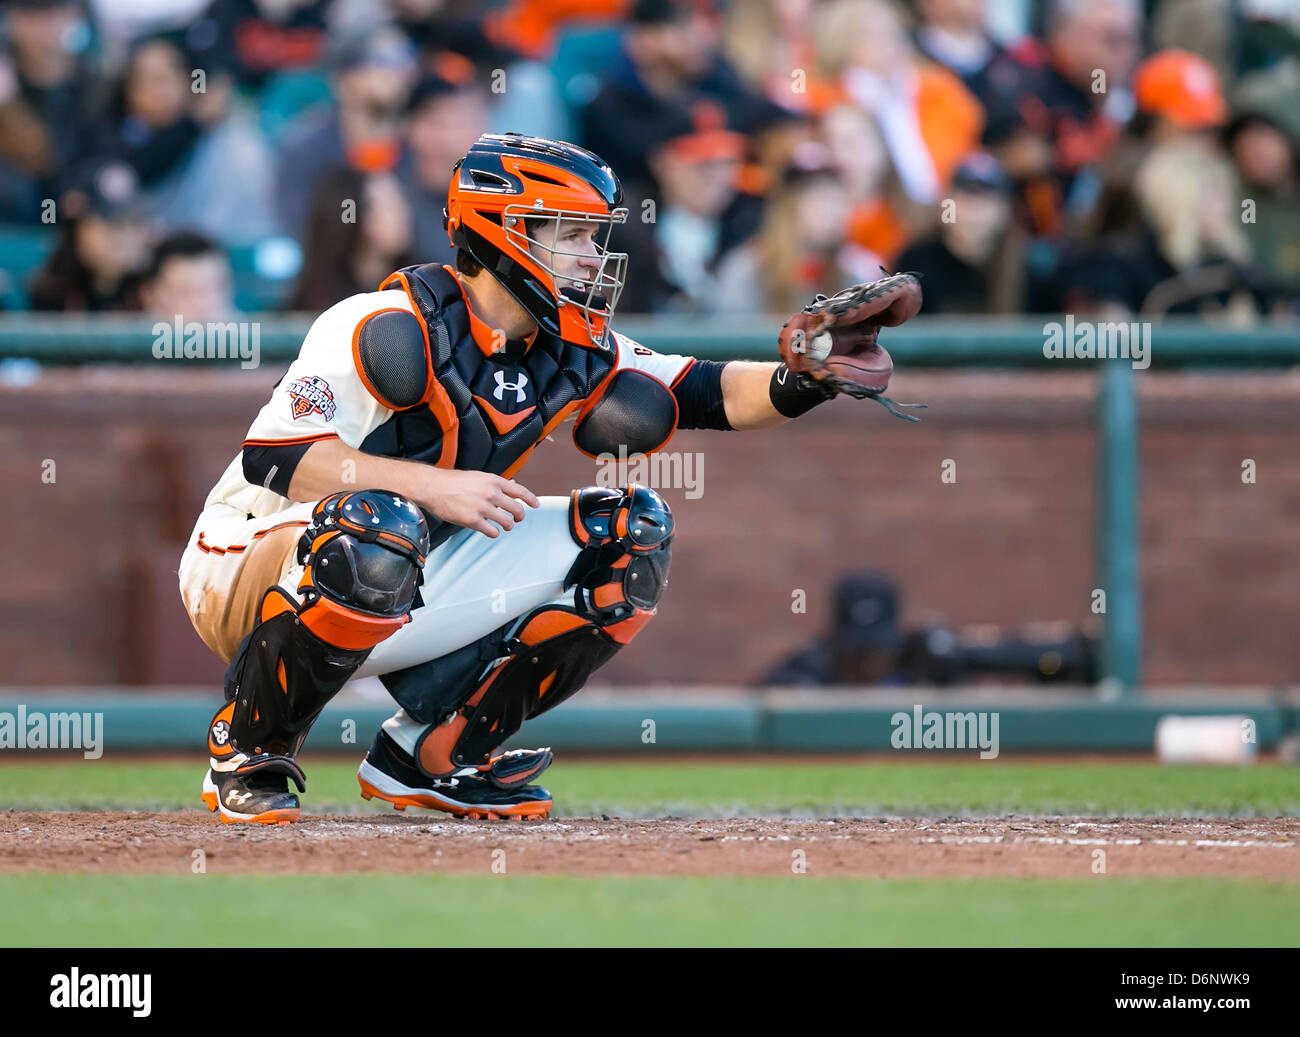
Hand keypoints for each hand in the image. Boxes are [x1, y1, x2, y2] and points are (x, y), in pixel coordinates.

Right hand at [419, 470, 539, 537]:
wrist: (433, 487)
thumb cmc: (452, 481)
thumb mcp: (478, 476)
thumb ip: (495, 483)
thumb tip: (512, 485)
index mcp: (493, 481)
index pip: (520, 491)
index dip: (531, 499)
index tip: (536, 505)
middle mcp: (491, 493)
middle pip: (516, 509)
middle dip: (519, 516)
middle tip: (517, 519)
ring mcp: (483, 508)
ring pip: (507, 522)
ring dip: (507, 526)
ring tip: (503, 526)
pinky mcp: (473, 521)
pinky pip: (492, 532)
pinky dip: (494, 533)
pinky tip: (490, 530)